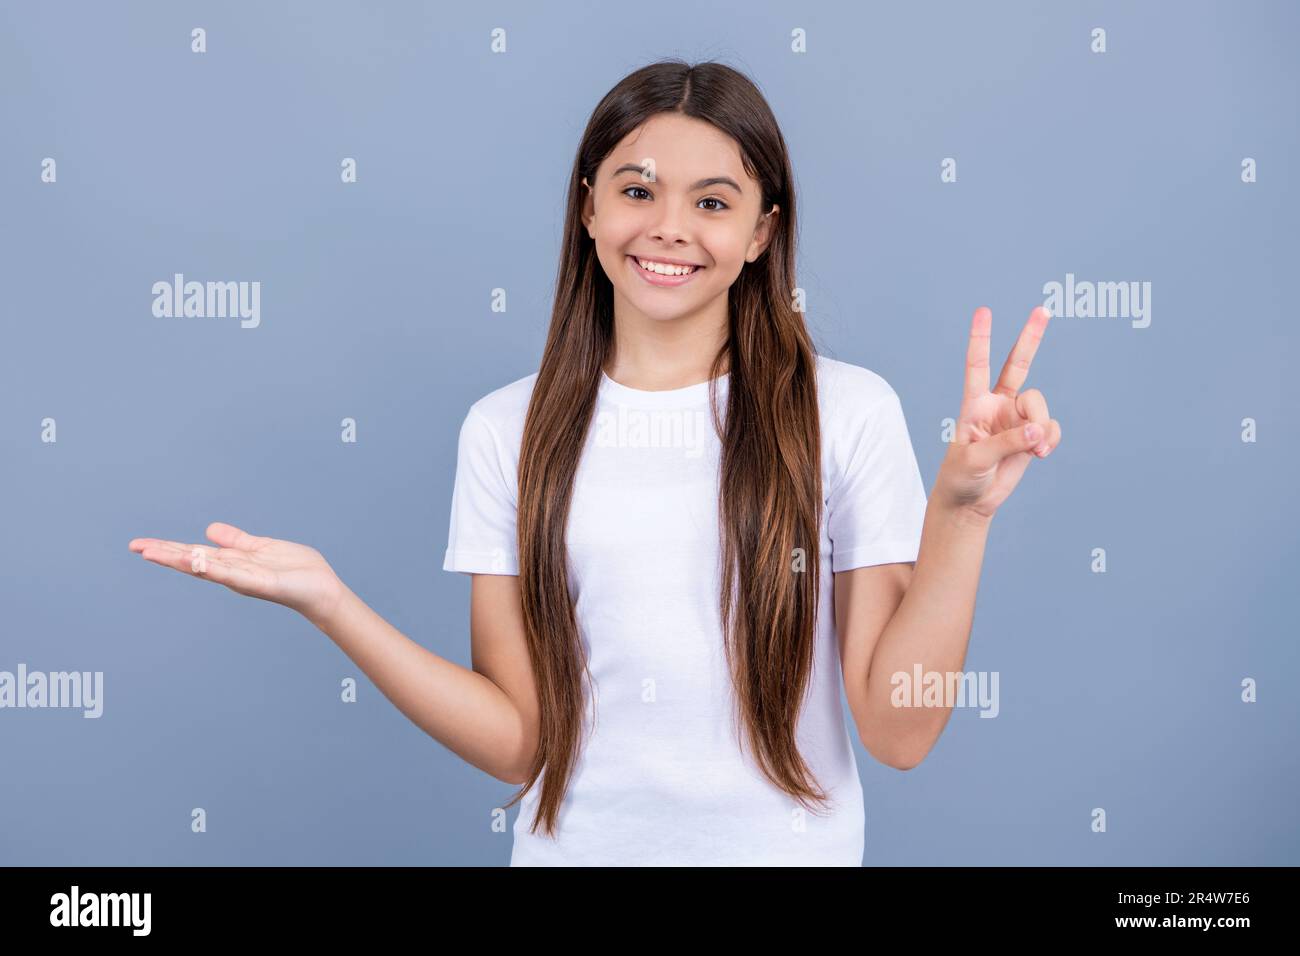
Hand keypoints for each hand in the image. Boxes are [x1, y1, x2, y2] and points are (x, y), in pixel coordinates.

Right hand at [128, 522, 345, 625]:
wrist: (321, 588)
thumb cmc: (295, 571)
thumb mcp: (260, 548)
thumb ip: (236, 540)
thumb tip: (209, 529)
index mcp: (231, 562)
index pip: (193, 553)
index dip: (168, 548)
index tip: (140, 544)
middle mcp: (232, 572)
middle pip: (192, 560)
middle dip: (164, 554)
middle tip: (134, 547)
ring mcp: (243, 579)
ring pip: (205, 567)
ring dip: (179, 560)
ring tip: (153, 552)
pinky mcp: (260, 582)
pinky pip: (232, 573)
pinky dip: (211, 567)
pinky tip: (193, 560)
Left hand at [933, 305, 1061, 519]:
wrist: (971, 501)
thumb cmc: (961, 477)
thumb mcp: (976, 460)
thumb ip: (1007, 442)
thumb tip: (1038, 430)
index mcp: (974, 404)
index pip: (977, 366)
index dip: (981, 339)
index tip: (984, 312)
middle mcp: (997, 405)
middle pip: (1017, 365)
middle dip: (1030, 338)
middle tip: (1042, 309)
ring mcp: (1016, 418)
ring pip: (1040, 406)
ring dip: (1042, 426)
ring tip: (1035, 449)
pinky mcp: (1031, 435)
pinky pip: (1052, 427)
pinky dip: (1051, 438)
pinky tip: (1041, 452)